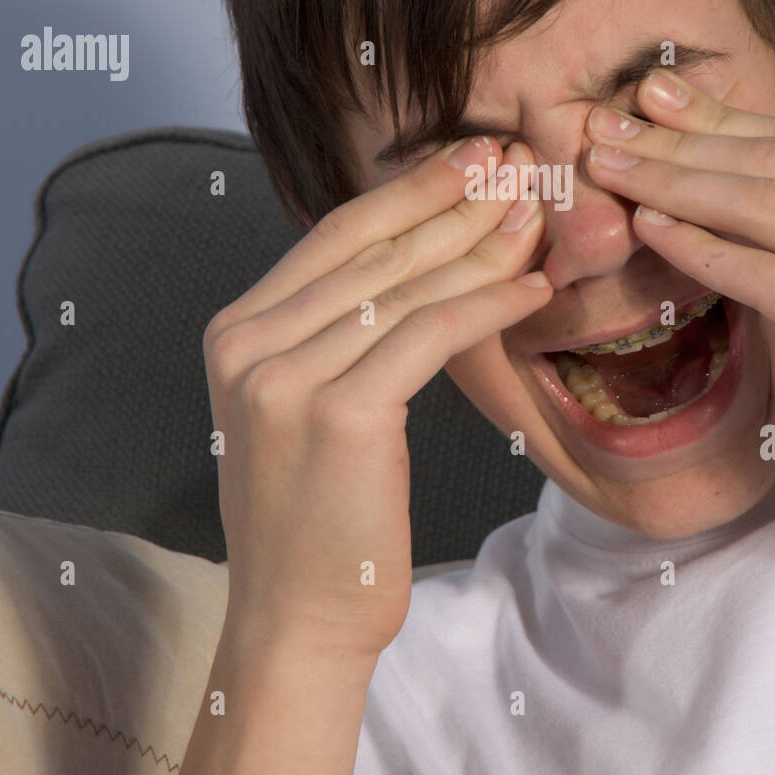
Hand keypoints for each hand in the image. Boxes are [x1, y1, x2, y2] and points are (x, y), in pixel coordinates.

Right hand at [202, 137, 549, 657]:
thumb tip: (423, 253)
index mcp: (236, 331)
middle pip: (373, 249)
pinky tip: (533, 285)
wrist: (298, 617)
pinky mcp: (338, 413)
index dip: (408, 189)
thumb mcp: (308, 403)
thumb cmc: (320, 514)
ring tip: (538, 214)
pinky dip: (488, 304)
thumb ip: (338, 329)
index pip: (335, 236)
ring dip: (482, 245)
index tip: (469, 157)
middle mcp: (248, 343)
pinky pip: (429, 335)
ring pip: (406, 288)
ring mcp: (285, 377)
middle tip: (516, 164)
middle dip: (454, 202)